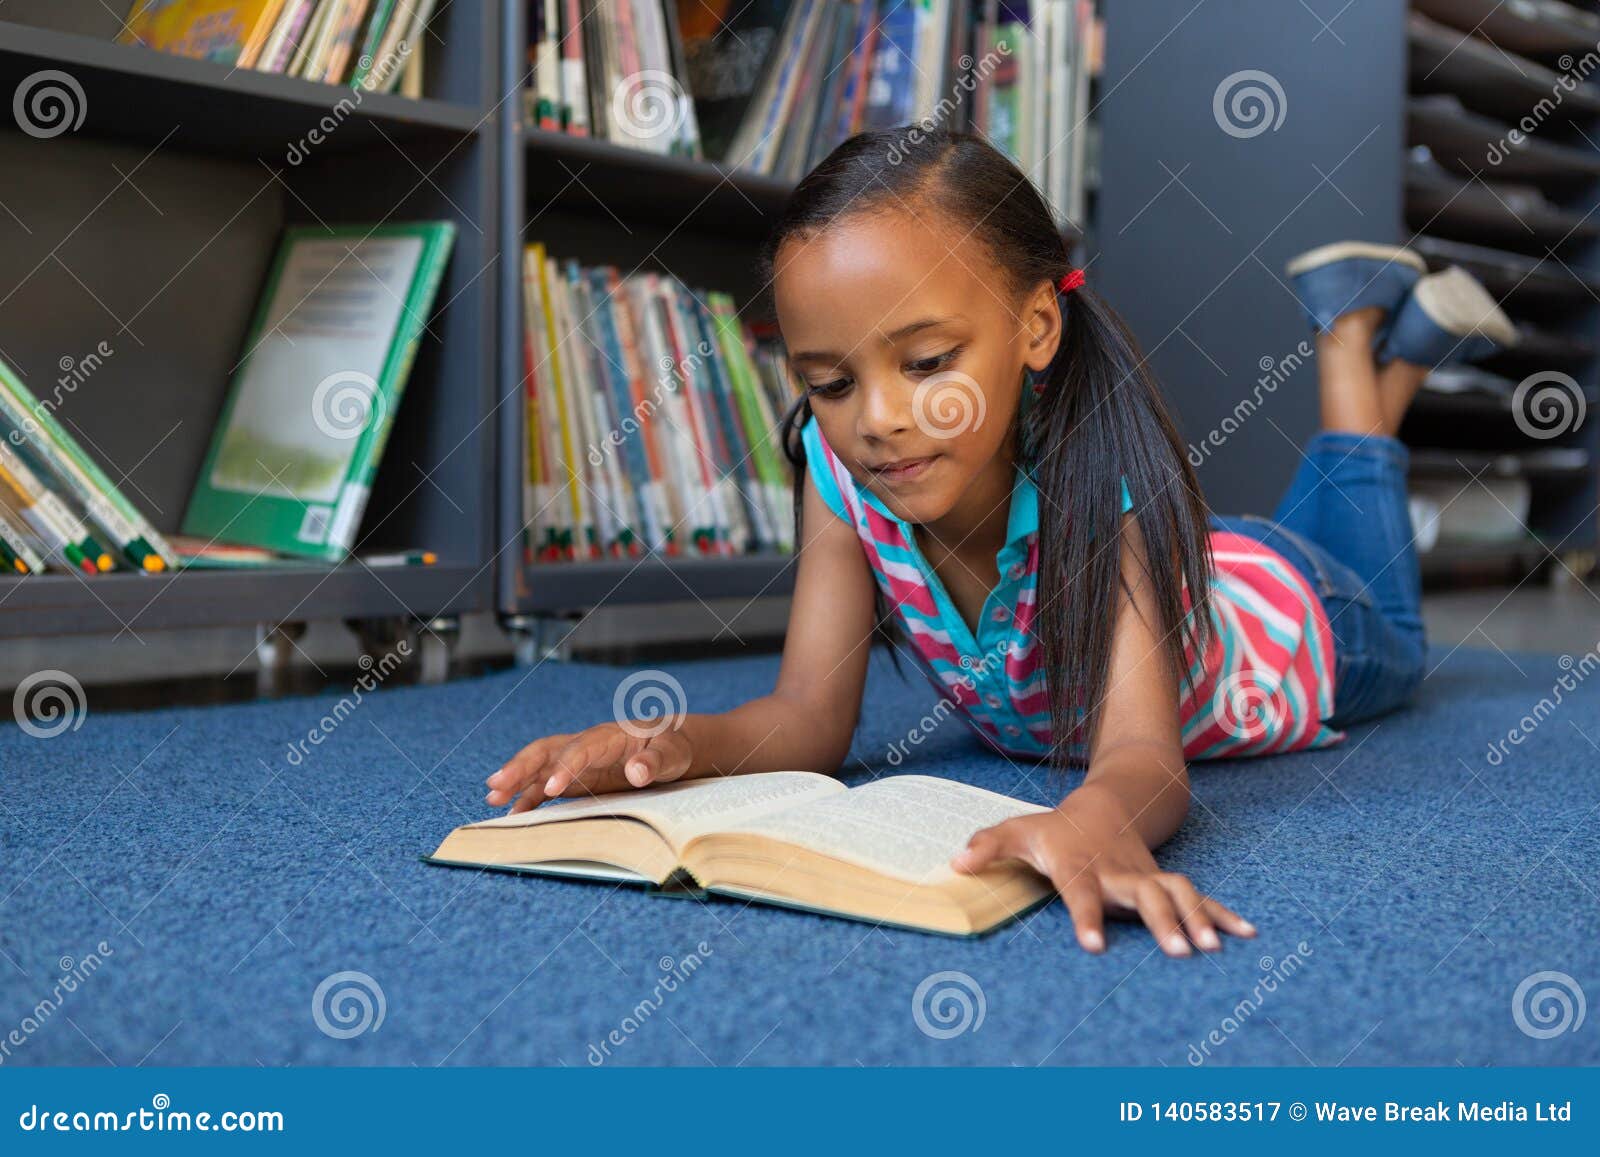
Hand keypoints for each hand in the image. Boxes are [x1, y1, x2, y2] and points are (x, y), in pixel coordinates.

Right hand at [484, 723, 693, 811]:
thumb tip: (636, 772)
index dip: (565, 767)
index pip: (582, 748)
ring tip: (492, 798)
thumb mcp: (674, 753)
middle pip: (548, 750)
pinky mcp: (577, 777)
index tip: (550, 789)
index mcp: (610, 736)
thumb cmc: (673, 746)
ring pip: (540, 765)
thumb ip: (656, 761)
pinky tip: (511, 813)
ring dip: (516, 780)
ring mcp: (578, 761)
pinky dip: (528, 797)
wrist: (671, 744)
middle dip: (521, 767)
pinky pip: (546, 784)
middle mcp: (587, 745)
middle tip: (496, 785)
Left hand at [951, 783, 1253, 955]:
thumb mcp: (1015, 832)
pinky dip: (1223, 913)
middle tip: (1178, 952)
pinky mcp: (1166, 882)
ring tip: (1213, 948)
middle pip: (1141, 896)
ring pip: (1176, 893)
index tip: (1093, 945)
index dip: (1086, 918)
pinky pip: (1198, 897)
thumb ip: (987, 846)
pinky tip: (1248, 934)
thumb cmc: (1053, 831)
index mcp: (1079, 866)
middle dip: (1161, 922)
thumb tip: (955, 862)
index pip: (1080, 894)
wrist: (1103, 807)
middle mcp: (1117, 873)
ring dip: (1197, 918)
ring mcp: (1145, 876)